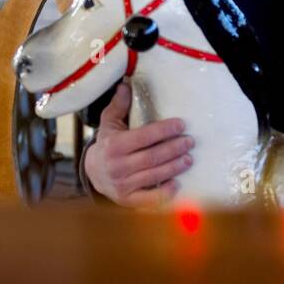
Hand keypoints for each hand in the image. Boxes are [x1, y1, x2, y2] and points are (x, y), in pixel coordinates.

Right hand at [82, 81, 194, 206]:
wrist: (93, 173)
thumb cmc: (108, 144)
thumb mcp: (109, 123)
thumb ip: (119, 105)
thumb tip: (126, 84)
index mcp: (115, 145)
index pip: (144, 136)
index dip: (164, 130)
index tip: (181, 124)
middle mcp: (118, 166)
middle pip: (153, 157)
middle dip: (174, 148)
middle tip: (190, 141)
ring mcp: (122, 184)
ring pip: (154, 175)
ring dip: (174, 167)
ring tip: (189, 159)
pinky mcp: (127, 199)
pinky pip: (148, 199)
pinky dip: (164, 193)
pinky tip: (177, 184)